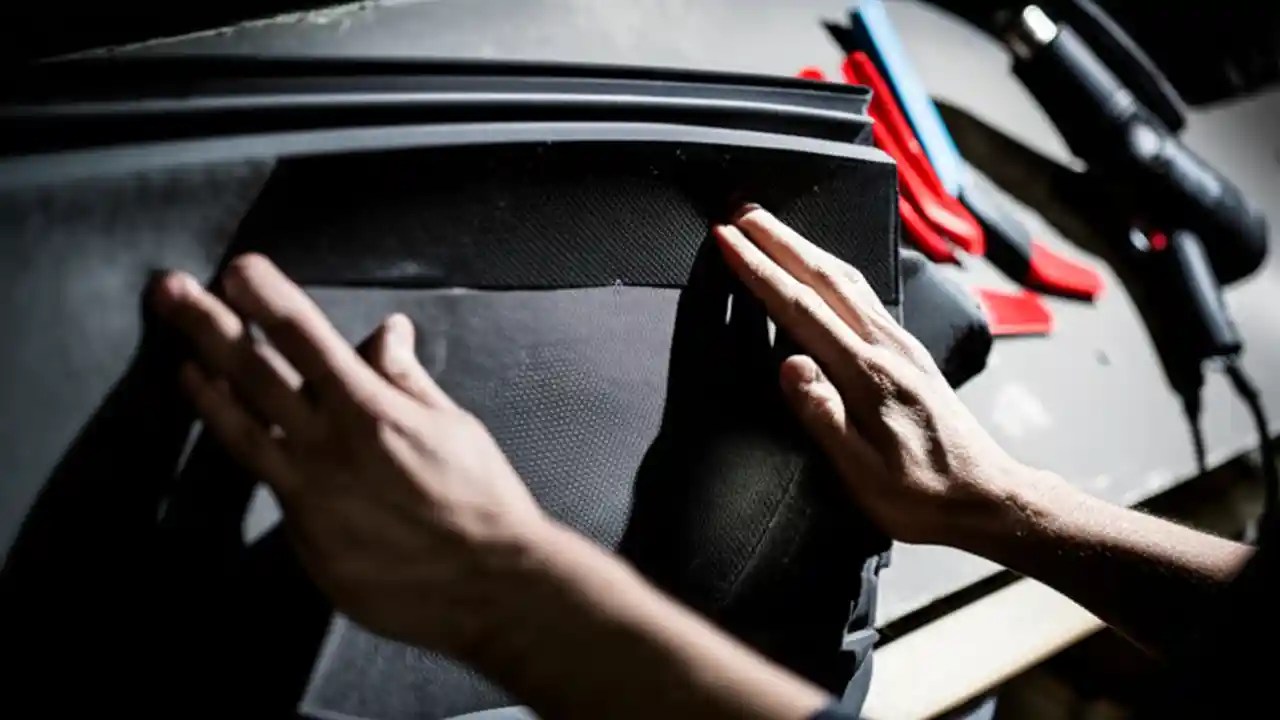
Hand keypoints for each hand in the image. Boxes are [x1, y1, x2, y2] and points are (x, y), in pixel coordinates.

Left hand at [152, 254, 549, 656]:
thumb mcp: (452, 423)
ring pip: (241, 432)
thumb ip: (405, 377)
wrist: (488, 584)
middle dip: (209, 325)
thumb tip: (388, 332)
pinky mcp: (306, 540)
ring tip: (183, 364)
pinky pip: (274, 486)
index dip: (266, 296)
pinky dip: (254, 453)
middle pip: (253, 373)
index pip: (304, 336)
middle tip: (173, 292)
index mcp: (369, 409)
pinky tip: (240, 435)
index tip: (239, 269)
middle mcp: (328, 448)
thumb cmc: (481, 499)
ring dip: (207, 391)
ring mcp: (310, 497)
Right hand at [713, 208, 1032, 545]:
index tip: (728, 240)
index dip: (759, 271)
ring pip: (847, 278)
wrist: (986, 497)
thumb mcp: (864, 473)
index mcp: (868, 374)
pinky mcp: (909, 350)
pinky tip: (822, 266)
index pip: (800, 309)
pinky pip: (863, 292)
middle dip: (778, 239)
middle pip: (824, 277)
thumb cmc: (921, 494)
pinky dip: (831, 268)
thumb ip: (824, 416)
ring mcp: (901, 344)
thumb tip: (788, 365)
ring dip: (804, 246)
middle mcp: (886, 346)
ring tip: (771, 226)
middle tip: (741, 210)